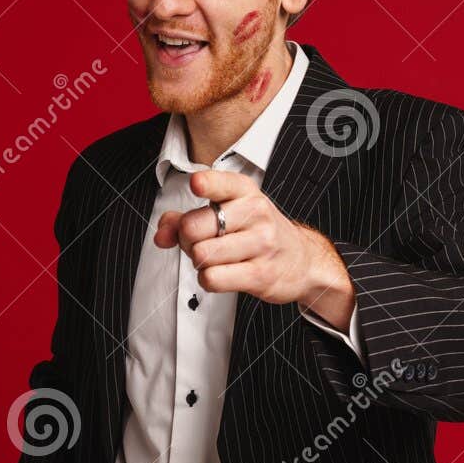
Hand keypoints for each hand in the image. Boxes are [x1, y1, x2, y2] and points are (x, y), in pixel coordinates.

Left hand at [153, 169, 355, 330]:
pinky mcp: (260, 275)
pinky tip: (222, 274)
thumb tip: (161, 234)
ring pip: (201, 255)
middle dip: (186, 239)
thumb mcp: (226, 214)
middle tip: (200, 242)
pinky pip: (212, 278)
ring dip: (198, 262)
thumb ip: (185, 218)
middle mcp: (255, 213)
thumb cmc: (255, 233)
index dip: (203, 184)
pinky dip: (208, 279)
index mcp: (245, 191)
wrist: (302, 261)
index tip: (196, 185)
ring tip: (215, 259)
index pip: (218, 182)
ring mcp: (261, 244)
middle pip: (194, 227)